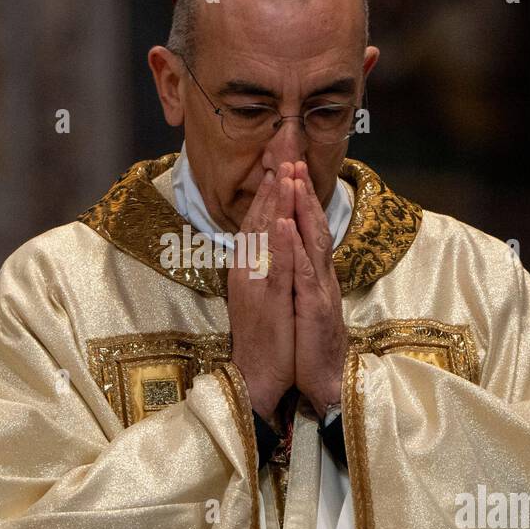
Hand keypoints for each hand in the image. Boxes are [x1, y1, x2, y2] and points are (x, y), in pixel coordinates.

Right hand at [228, 162, 296, 419]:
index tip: (279, 163)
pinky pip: (272, 265)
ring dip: (273, 203)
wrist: (257, 376)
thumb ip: (265, 265)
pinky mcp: (265, 301)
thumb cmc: (264, 337)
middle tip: (282, 152)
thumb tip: (270, 241)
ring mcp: (253, 283)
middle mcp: (246, 270)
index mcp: (247, 267)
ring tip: (283, 173)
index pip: (256, 220)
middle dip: (272, 185)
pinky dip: (277, 241)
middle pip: (258, 219)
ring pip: (263, 236)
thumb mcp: (262, 294)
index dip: (268, 191)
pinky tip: (281, 219)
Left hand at [289, 162, 345, 416]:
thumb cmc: (309, 344)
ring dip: (302, 209)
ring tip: (294, 180)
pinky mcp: (316, 309)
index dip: (297, 199)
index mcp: (311, 274)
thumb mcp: (301, 303)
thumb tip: (288, 250)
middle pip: (311, 227)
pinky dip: (297, 248)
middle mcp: (319, 276)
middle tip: (293, 159)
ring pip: (311, 242)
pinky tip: (289, 228)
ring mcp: (320, 291)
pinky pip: (305, 273)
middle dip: (302, 192)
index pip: (303, 229)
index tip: (287, 168)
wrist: (323, 382)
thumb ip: (298, 275)